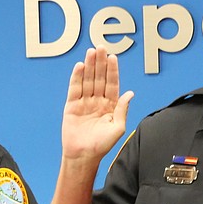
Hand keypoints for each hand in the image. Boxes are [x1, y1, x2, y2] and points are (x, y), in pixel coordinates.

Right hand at [61, 47, 133, 162]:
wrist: (83, 156)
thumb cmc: (101, 146)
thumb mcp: (117, 128)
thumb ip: (123, 110)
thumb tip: (130, 93)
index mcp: (110, 106)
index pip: (112, 84)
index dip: (112, 71)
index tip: (113, 58)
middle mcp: (97, 101)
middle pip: (99, 78)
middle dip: (100, 63)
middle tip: (100, 48)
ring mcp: (84, 102)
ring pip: (87, 80)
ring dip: (89, 66)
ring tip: (90, 52)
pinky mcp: (72, 106)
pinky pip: (74, 89)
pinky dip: (76, 77)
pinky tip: (79, 66)